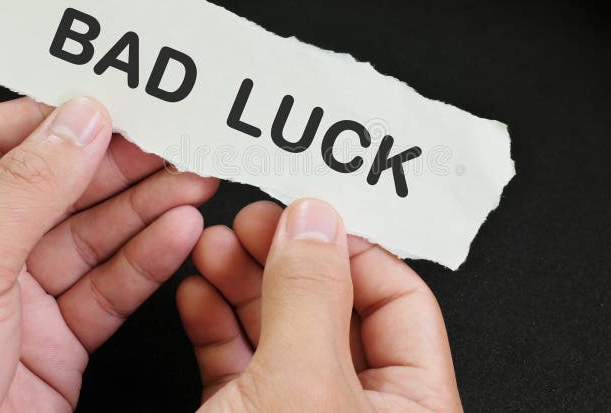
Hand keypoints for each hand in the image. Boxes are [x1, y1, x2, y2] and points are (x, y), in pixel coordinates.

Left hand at [0, 97, 217, 410]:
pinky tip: (179, 234)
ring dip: (149, 208)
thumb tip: (78, 123)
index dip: (55, 119)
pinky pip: (110, 287)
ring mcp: (20, 293)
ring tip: (193, 183)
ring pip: (95, 235)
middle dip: (121, 164)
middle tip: (172, 144)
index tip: (112, 104)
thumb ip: (27, 188)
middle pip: (58, 186)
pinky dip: (149, 261)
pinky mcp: (59, 336)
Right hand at [177, 198, 461, 411]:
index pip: (401, 301)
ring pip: (280, 332)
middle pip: (333, 308)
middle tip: (252, 222)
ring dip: (242, 284)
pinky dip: (216, 326)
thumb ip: (311, 295)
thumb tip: (315, 221)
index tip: (307, 216)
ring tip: (214, 247)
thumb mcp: (300, 384)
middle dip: (285, 258)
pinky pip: (240, 363)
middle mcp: (362, 409)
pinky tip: (198, 294)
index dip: (353, 249)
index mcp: (411, 407)